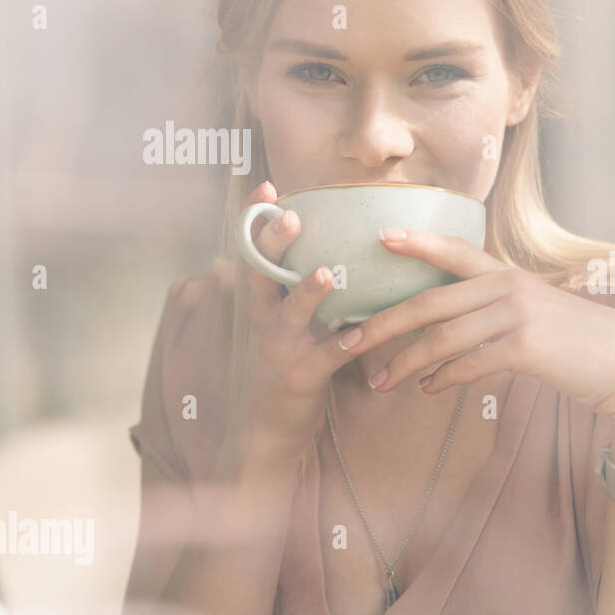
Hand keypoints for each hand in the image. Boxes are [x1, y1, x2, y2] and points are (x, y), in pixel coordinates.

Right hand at [232, 180, 365, 462]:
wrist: (272, 428)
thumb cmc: (292, 364)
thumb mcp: (290, 323)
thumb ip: (303, 289)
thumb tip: (331, 246)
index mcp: (265, 303)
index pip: (256, 253)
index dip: (257, 220)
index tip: (266, 187)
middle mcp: (266, 321)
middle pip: (264, 276)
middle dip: (275, 245)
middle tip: (291, 216)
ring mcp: (281, 350)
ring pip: (291, 316)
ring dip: (309, 294)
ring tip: (326, 272)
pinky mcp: (302, 378)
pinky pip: (326, 359)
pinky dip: (342, 346)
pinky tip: (359, 335)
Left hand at [350, 229, 614, 417]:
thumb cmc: (582, 345)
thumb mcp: (541, 314)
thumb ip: (501, 312)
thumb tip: (458, 329)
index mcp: (510, 275)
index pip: (455, 251)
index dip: (416, 242)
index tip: (379, 237)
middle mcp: (510, 287)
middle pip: (432, 302)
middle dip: (385, 324)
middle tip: (350, 342)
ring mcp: (519, 315)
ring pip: (444, 338)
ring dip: (406, 363)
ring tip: (381, 382)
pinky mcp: (527, 347)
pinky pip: (470, 364)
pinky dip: (444, 379)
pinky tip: (427, 390)